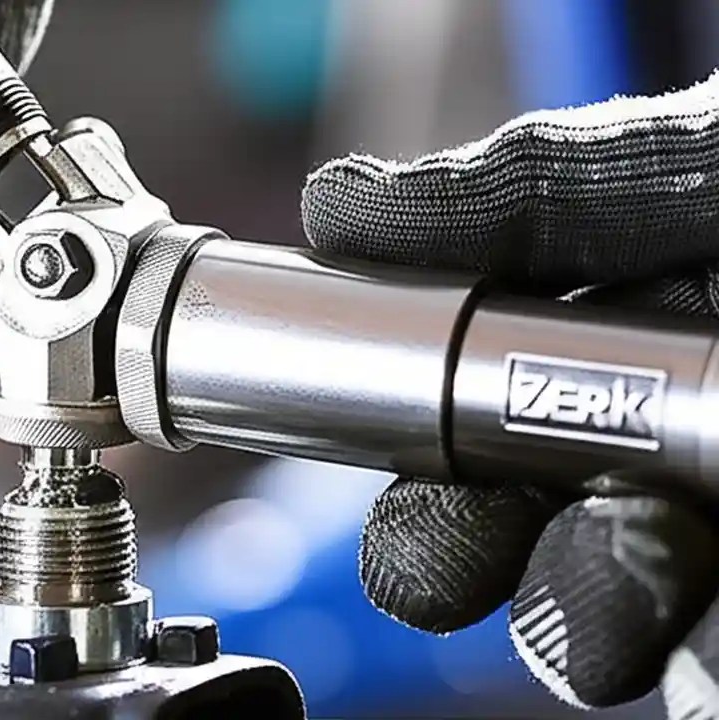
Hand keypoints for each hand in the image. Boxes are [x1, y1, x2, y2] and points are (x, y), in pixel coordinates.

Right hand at [302, 72, 718, 715]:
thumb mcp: (710, 177)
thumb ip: (551, 188)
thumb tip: (343, 207)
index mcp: (616, 329)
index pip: (459, 388)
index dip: (404, 412)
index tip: (382, 419)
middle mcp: (645, 443)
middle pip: (479, 528)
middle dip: (444, 538)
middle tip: (477, 516)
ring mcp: (703, 544)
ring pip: (573, 624)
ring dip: (580, 604)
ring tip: (659, 544)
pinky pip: (680, 678)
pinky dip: (666, 655)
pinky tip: (702, 605)